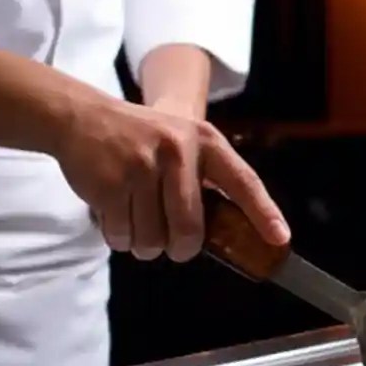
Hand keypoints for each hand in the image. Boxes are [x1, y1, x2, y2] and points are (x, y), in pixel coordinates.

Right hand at [54, 95, 288, 261]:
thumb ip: (205, 179)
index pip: (243, 181)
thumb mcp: (183, 143)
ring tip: (139, 223)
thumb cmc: (143, 139)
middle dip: (181, 249)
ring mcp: (141, 166)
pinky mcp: (109, 183)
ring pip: (152, 238)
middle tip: (175, 248)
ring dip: (145, 245)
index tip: (280, 239)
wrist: (84, 116)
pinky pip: (122, 236)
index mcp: (205, 141)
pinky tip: (117, 216)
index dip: (264, 213)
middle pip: (189, 228)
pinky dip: (120, 238)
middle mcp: (177, 151)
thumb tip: (229, 234)